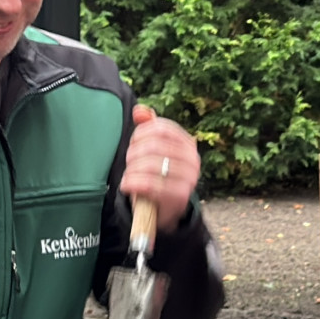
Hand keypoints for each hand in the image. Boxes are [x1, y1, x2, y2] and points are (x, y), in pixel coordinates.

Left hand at [119, 104, 199, 232]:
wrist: (164, 208)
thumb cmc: (156, 174)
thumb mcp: (152, 150)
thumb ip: (147, 128)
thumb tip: (139, 110)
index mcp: (187, 143)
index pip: (162, 128)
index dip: (141, 133)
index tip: (134, 143)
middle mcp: (193, 159)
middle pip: (154, 145)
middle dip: (134, 153)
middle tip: (129, 162)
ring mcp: (189, 178)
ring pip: (151, 165)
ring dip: (132, 170)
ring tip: (128, 176)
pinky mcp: (181, 196)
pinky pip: (150, 185)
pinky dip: (133, 183)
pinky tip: (126, 185)